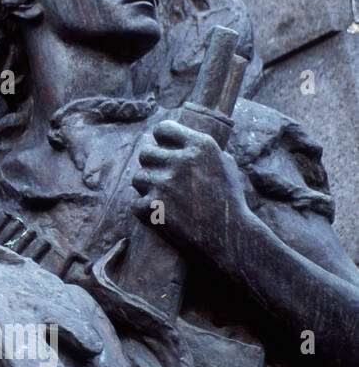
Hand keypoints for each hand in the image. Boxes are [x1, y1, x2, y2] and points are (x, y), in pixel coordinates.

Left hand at [130, 120, 250, 254]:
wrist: (229, 237)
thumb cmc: (228, 201)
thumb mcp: (225, 165)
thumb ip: (202, 148)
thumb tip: (180, 133)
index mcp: (201, 146)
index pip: (163, 128)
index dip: (160, 140)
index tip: (163, 149)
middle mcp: (182, 161)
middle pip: (145, 153)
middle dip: (152, 165)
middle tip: (163, 180)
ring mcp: (166, 183)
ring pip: (137, 178)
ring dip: (147, 189)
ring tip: (166, 200)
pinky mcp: (154, 205)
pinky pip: (136, 203)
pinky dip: (146, 211)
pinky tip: (163, 215)